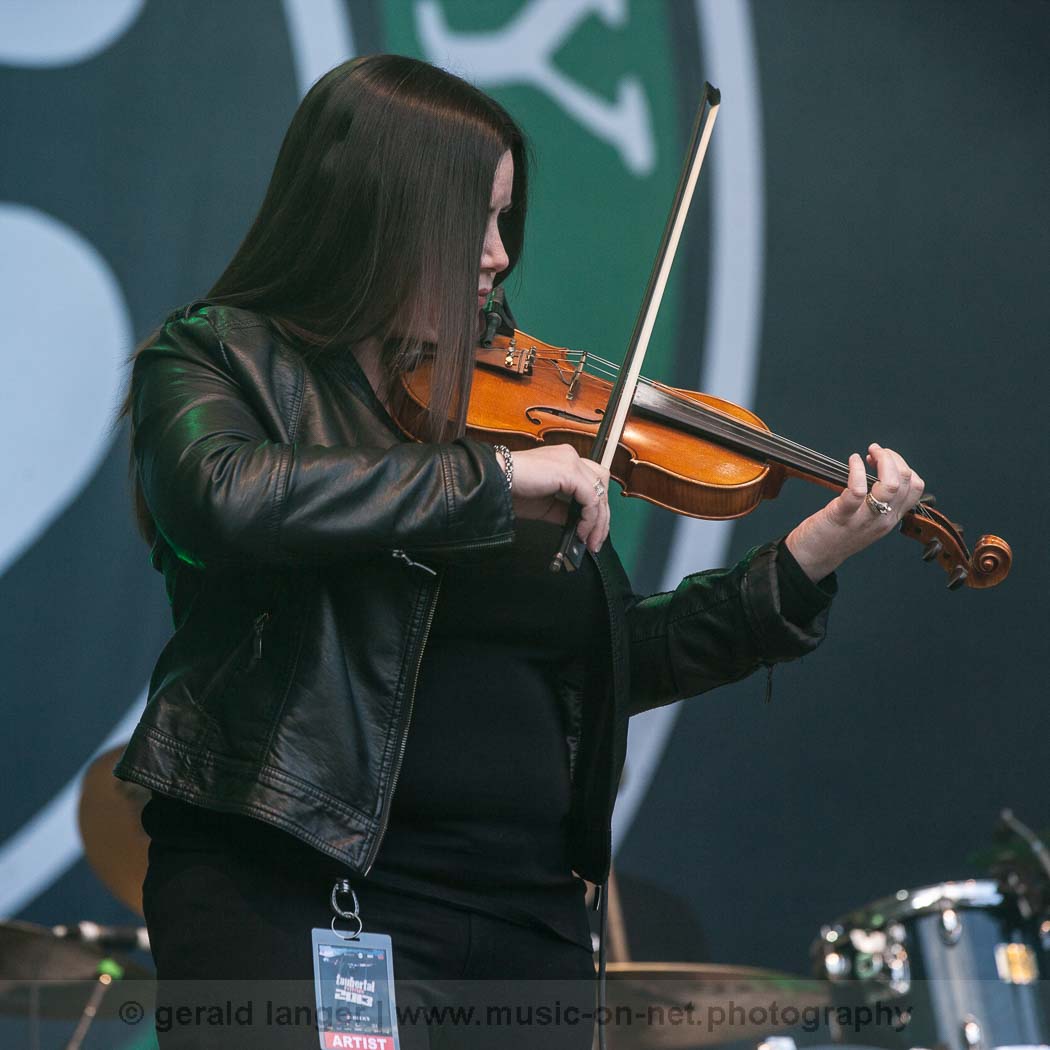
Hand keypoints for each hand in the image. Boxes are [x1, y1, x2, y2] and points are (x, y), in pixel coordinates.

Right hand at [497, 445, 610, 553]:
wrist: (496, 482)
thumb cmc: (512, 490)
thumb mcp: (545, 504)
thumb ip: (564, 510)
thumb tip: (580, 523)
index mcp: (564, 460)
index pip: (593, 482)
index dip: (596, 508)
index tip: (591, 532)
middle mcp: (570, 457)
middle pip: (602, 485)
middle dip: (602, 516)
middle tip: (595, 540)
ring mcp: (571, 461)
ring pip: (600, 492)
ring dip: (599, 520)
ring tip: (590, 540)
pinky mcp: (569, 471)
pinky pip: (591, 498)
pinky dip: (589, 518)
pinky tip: (580, 531)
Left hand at [785, 444, 924, 581]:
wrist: (813, 557)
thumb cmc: (836, 534)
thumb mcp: (867, 520)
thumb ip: (877, 502)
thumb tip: (878, 471)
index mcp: (891, 519)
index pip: (915, 487)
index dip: (903, 466)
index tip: (885, 459)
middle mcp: (884, 520)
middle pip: (906, 481)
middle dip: (893, 458)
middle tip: (876, 452)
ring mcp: (865, 519)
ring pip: (891, 484)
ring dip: (883, 460)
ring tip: (868, 454)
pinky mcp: (843, 516)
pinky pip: (857, 489)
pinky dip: (856, 469)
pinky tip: (852, 461)